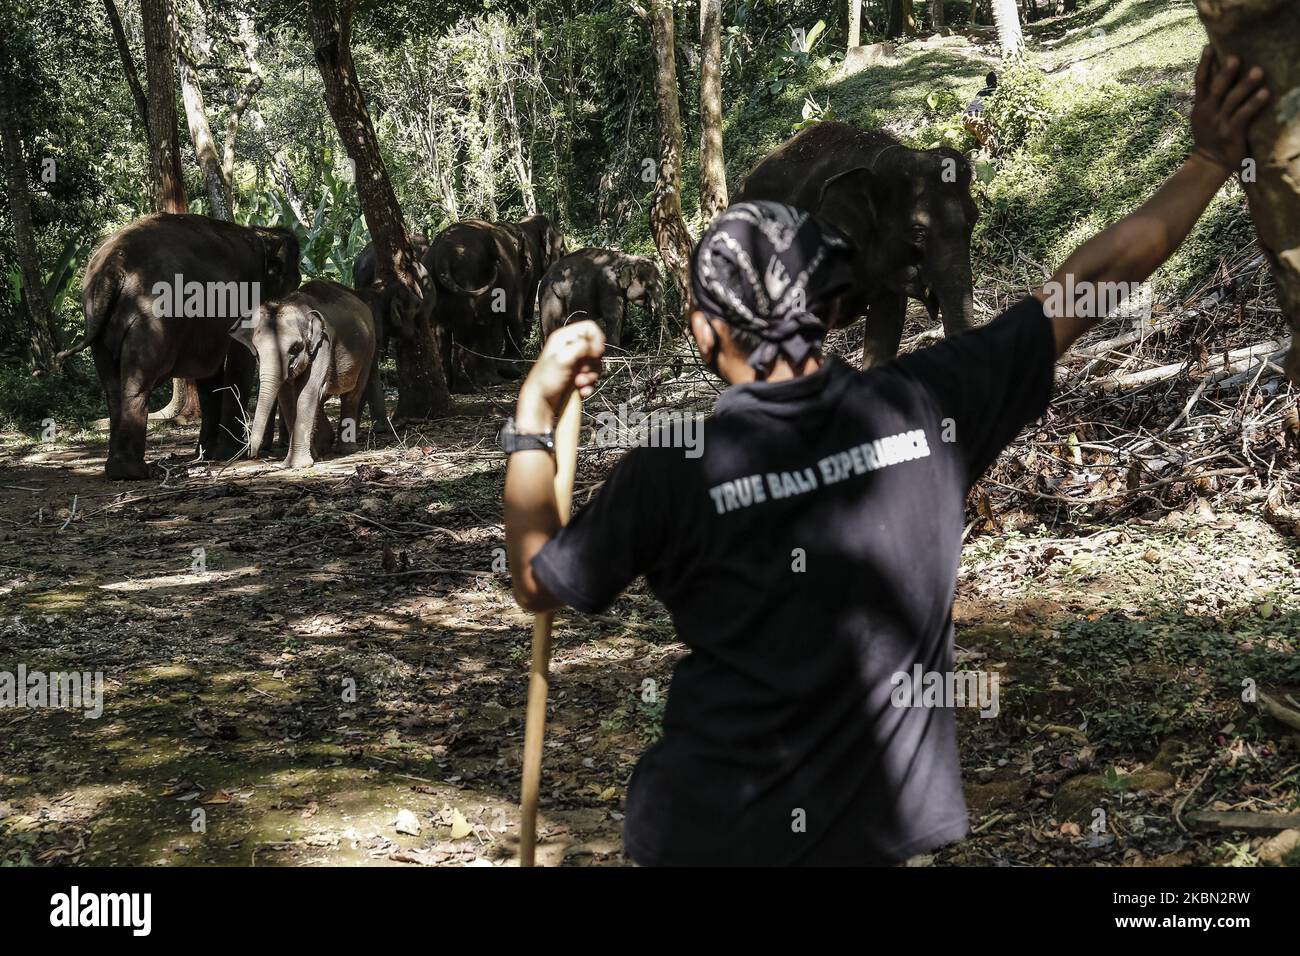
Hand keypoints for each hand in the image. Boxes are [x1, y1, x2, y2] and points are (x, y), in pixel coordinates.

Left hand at [516, 320, 604, 429]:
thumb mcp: (563, 358)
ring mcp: (575, 361)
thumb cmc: (545, 380)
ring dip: (591, 375)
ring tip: (579, 382)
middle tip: (581, 371)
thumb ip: (581, 347)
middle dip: (592, 362)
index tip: (595, 354)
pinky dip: (589, 384)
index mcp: (564, 337)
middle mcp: (571, 347)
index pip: (590, 328)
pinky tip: (581, 389)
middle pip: (596, 347)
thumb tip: (595, 346)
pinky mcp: (578, 374)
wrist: (542, 401)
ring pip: (596, 364)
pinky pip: (592, 376)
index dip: (596, 340)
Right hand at [1190, 46, 1268, 172]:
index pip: (1200, 81)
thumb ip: (1209, 99)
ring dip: (1245, 85)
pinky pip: (1243, 115)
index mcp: (1200, 107)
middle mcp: (1207, 113)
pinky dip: (1254, 103)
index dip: (1204, 63)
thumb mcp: (1203, 117)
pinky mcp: (1231, 133)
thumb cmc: (1211, 136)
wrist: (1209, 164)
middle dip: (1225, 73)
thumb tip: (1218, 74)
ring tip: (1258, 71)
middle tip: (1235, 58)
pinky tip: (1265, 93)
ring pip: (1231, 100)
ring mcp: (1219, 123)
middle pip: (1216, 88)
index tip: (1208, 46)